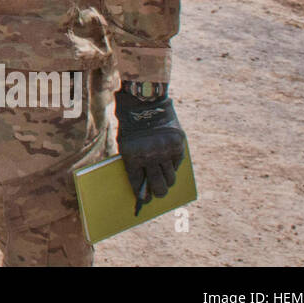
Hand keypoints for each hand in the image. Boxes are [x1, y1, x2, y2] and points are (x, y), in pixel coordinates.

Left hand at [115, 88, 185, 214]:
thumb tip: (144, 185)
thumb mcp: (125, 143)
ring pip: (170, 178)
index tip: (144, 200)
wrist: (144, 101)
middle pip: (158, 185)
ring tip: (165, 181)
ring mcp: (165, 150)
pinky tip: (169, 164)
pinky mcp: (177, 145)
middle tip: (158, 194)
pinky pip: (178, 164)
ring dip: (167, 181)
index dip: (142, 194)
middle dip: (158, 193)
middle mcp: (150, 155)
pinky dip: (173, 166)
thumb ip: (134, 162)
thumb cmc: (131, 125)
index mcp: (133, 156)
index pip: (138, 182)